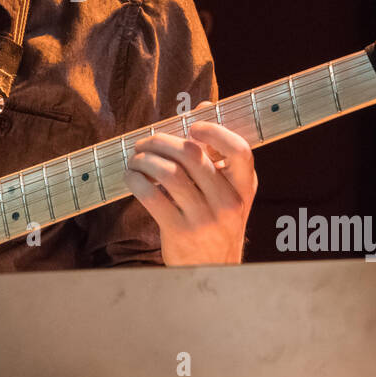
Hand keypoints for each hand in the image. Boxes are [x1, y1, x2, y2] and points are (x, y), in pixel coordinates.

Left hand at [123, 101, 256, 265]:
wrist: (211, 271)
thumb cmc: (216, 222)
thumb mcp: (227, 191)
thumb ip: (217, 152)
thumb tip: (205, 106)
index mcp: (244, 188)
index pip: (240, 151)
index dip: (215, 132)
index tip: (192, 127)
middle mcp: (228, 203)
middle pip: (193, 156)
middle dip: (161, 141)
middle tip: (145, 141)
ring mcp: (205, 219)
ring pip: (170, 173)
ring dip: (145, 159)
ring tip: (136, 158)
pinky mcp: (180, 232)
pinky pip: (152, 196)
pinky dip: (136, 179)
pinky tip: (131, 176)